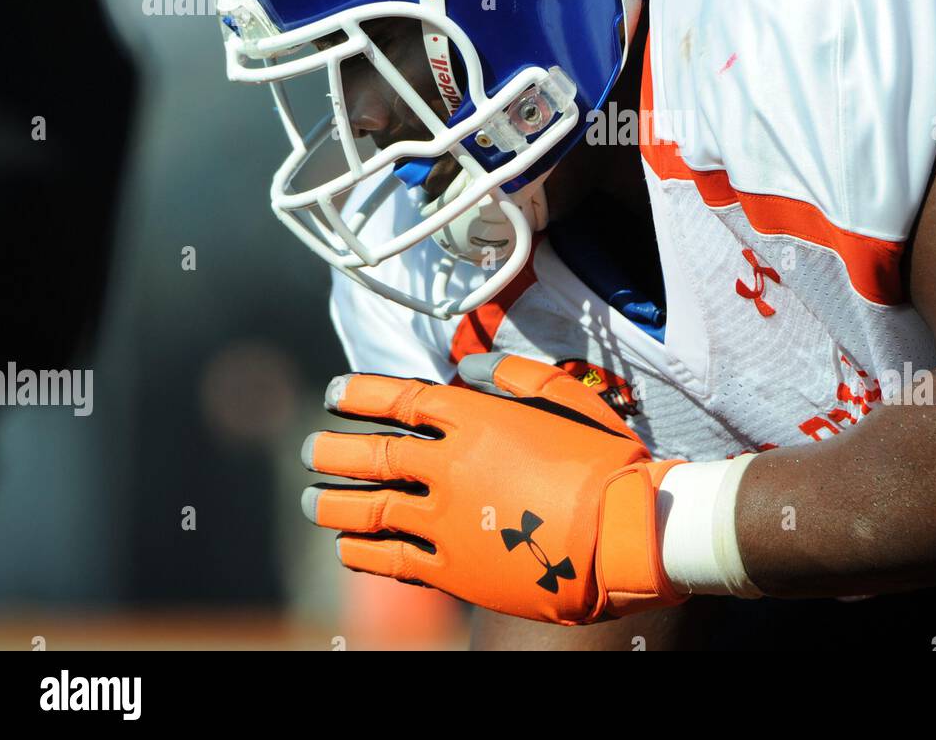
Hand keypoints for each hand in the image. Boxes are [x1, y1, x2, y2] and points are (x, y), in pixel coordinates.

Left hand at [301, 353, 685, 624]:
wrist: (625, 535)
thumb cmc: (604, 460)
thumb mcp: (565, 396)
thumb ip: (510, 375)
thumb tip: (464, 367)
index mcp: (475, 419)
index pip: (399, 398)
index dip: (359, 393)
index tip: (333, 393)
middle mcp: (448, 466)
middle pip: (371, 454)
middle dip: (332, 449)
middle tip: (312, 448)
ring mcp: (445, 520)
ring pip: (368, 509)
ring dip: (332, 501)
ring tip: (310, 499)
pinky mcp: (453, 568)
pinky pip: (391, 558)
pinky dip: (362, 550)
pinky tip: (347, 545)